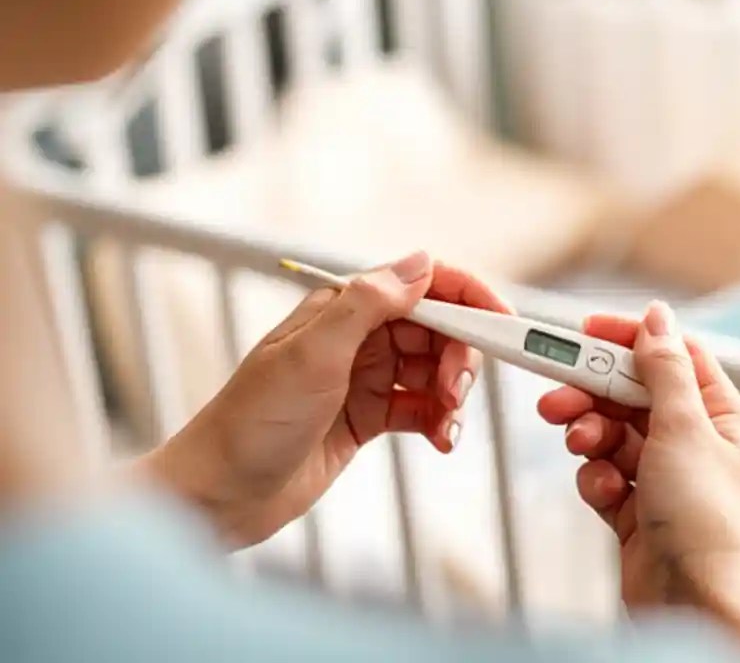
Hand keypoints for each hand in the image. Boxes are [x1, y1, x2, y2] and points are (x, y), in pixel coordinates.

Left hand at [139, 251, 511, 545]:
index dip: (468, 297)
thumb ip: (368, 305)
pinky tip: (441, 440)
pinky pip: (421, 408)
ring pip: (434, 369)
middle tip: (457, 392)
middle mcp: (357, 337)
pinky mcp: (367, 417)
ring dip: (453, 394)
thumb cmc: (251, 422)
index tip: (501, 323)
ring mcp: (363, 378)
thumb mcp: (312, 356)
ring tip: (447, 425)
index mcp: (342, 309)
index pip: (421, 283)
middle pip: (437, 328)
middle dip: (461, 356)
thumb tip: (421, 262)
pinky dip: (439, 422)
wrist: (218, 496)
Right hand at [537, 303, 739, 662]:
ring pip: (613, 436)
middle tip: (553, 400)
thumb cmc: (705, 524)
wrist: (693, 609)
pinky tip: (603, 494)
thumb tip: (659, 316)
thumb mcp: (685, 430)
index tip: (584, 332)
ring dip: (590, 437)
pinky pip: (605, 477)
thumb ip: (664, 370)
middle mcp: (698, 445)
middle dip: (593, 394)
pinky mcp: (638, 513)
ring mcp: (666, 481)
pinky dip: (596, 480)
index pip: (674, 357)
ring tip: (579, 446)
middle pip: (633, 396)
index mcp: (724, 418)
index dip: (630, 340)